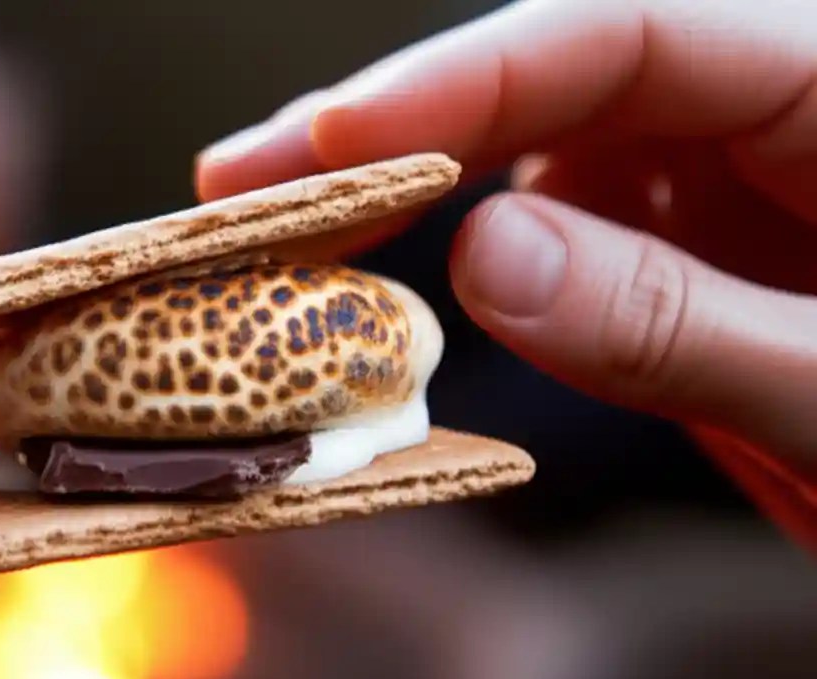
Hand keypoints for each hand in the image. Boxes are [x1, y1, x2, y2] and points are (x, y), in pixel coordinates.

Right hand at [196, 0, 816, 545]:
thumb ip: (684, 322)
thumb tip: (485, 250)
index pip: (626, 30)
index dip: (457, 78)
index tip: (326, 142)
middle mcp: (773, 99)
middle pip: (551, 72)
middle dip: (392, 128)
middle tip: (242, 184)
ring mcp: (726, 168)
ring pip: (533, 150)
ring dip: (409, 197)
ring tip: (293, 250)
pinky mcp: (689, 239)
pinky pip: (555, 229)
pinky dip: (464, 263)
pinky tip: (393, 288)